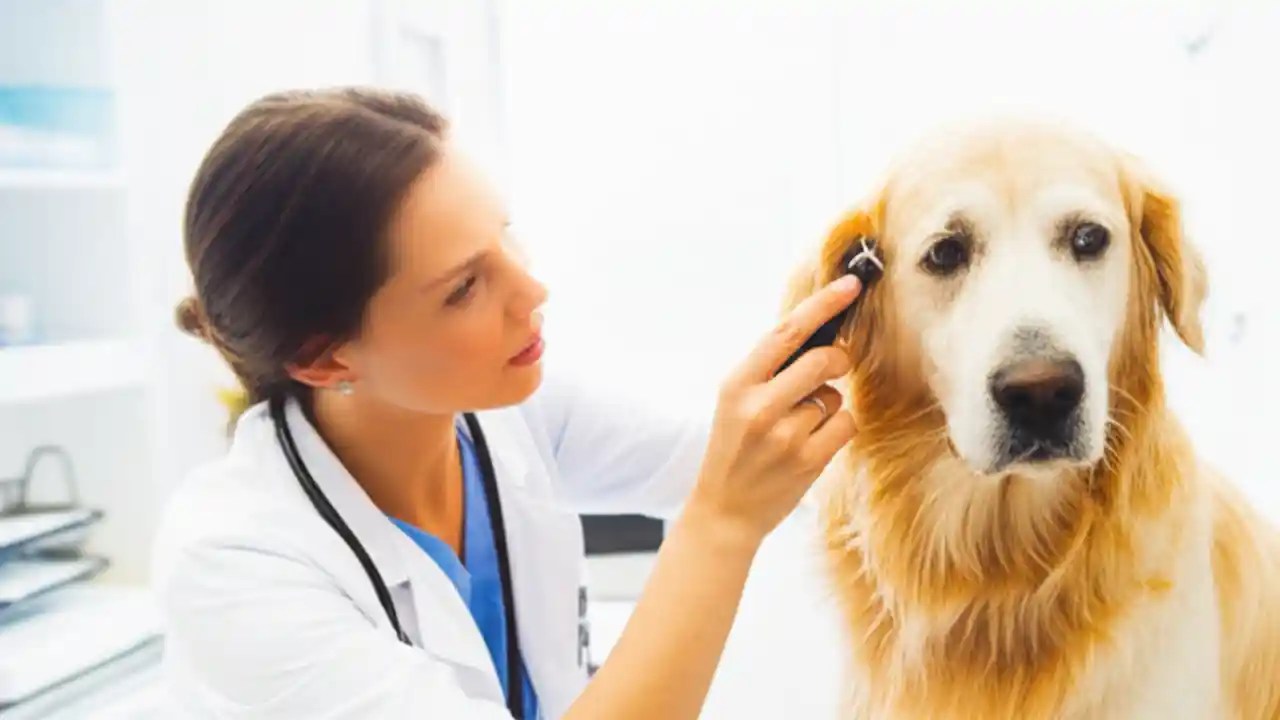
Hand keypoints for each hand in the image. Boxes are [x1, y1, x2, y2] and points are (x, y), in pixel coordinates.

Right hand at [686, 274, 860, 545]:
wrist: (724, 511)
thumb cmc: (734, 449)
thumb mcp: (736, 401)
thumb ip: (771, 369)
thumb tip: (822, 335)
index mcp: (737, 383)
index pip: (787, 332)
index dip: (823, 305)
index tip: (851, 285)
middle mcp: (759, 406)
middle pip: (824, 360)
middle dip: (838, 361)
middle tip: (832, 370)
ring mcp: (784, 435)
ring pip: (836, 397)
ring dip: (829, 405)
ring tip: (800, 426)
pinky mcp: (807, 461)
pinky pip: (846, 424)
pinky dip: (838, 429)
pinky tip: (813, 443)